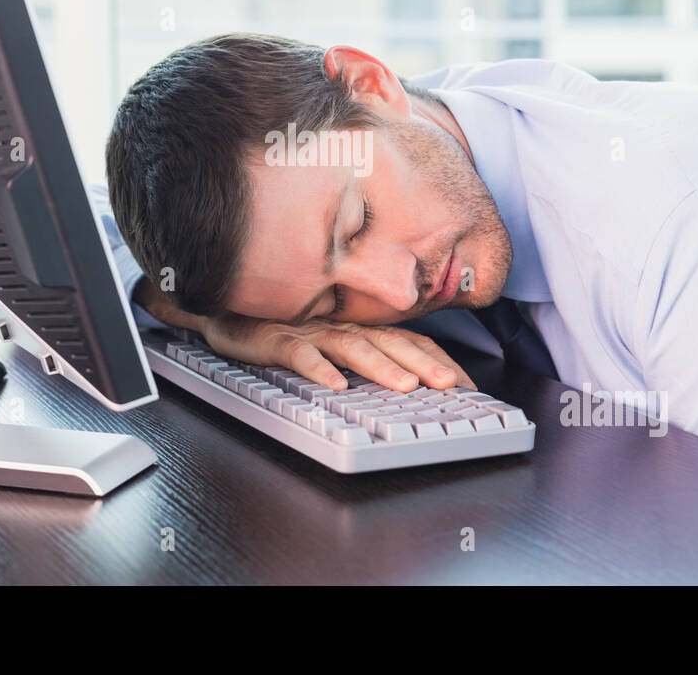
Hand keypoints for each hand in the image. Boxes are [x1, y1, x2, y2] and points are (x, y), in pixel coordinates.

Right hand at [199, 314, 476, 392]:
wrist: (229, 312)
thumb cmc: (285, 330)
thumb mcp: (332, 343)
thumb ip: (367, 357)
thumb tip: (408, 383)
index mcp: (360, 327)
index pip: (409, 341)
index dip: (440, 360)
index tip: (468, 386)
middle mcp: (342, 326)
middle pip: (390, 343)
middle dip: (423, 363)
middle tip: (451, 385)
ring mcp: (311, 332)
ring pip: (353, 347)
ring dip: (381, 366)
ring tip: (405, 386)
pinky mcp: (278, 340)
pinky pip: (301, 355)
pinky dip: (319, 368)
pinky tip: (335, 384)